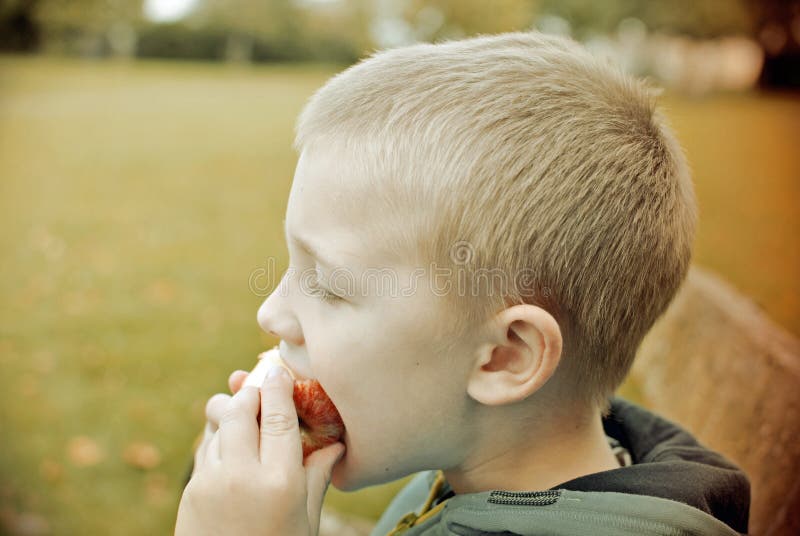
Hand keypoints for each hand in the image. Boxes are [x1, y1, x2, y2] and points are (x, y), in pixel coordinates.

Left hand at [177, 365, 345, 535]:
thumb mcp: (307, 522)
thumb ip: (316, 478)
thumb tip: (336, 445)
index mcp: (280, 482)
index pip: (278, 416)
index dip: (278, 387)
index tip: (279, 370)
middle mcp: (243, 476)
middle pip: (241, 411)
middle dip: (249, 393)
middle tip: (258, 387)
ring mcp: (212, 482)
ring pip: (219, 426)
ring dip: (231, 413)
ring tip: (243, 410)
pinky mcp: (192, 491)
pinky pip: (206, 448)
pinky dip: (218, 437)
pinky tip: (231, 442)